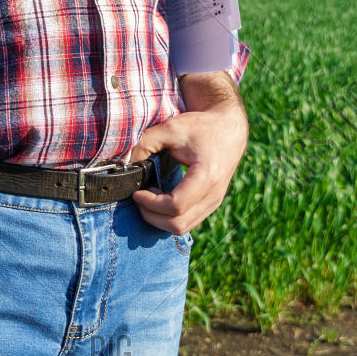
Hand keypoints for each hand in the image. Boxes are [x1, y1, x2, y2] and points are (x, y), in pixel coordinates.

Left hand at [128, 98, 248, 235]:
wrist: (229, 128)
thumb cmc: (202, 127)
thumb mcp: (170, 128)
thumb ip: (145, 144)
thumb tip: (127, 165)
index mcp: (206, 176)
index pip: (176, 205)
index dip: (151, 204)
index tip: (137, 192)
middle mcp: (214, 195)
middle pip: (177, 224)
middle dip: (151, 216)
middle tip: (139, 198)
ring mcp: (214, 202)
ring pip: (182, 228)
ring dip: (159, 219)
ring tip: (149, 198)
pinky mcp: (211, 204)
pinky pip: (188, 222)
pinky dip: (170, 217)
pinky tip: (161, 199)